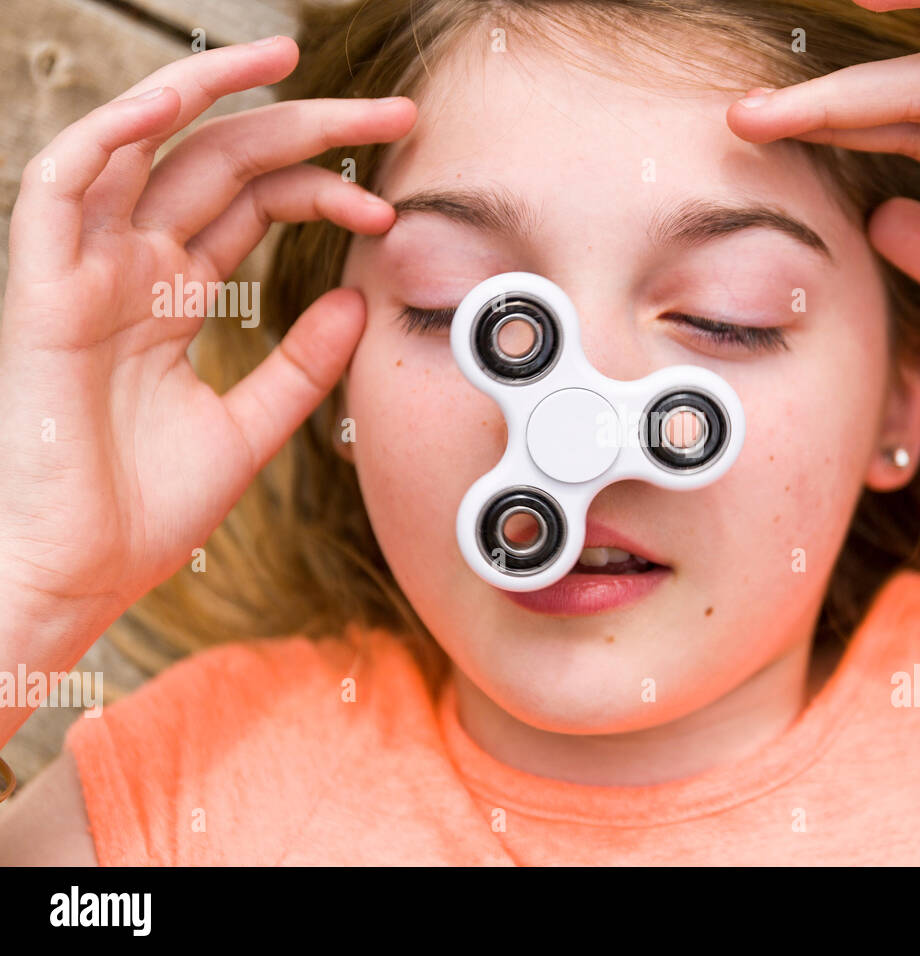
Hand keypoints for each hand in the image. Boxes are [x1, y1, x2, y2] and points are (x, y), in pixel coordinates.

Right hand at [0, 37, 415, 649]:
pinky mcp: (42, 287)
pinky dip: (115, 133)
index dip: (323, 186)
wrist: (79, 572)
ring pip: (144, 148)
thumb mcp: (252, 426)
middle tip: (391, 111)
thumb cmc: (144, 509)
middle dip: (306, 127)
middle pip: (221, 164)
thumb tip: (356, 297)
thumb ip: (303, 363)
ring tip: (287, 58)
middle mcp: (130, 268)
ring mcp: (86, 270)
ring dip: (212, 94)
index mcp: (173, 295)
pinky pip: (65, 182)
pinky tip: (179, 101)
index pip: (253, 204)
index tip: (390, 197)